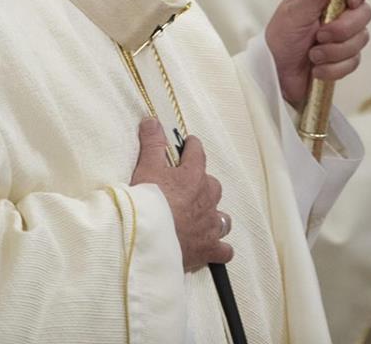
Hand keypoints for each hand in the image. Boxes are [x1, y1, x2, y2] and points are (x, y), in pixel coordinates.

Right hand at [130, 118, 232, 271]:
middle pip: (213, 186)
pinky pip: (223, 249)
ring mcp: (210, 225)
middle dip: (203, 184)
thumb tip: (153, 120)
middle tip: (186, 187)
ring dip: (214, 214)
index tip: (188, 145)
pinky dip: (220, 247)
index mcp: (193, 176)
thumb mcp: (146, 167)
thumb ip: (152, 142)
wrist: (149, 239)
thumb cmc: (148, 201)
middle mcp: (207, 198)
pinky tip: (215, 247)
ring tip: (202, 216)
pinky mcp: (209, 249)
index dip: (192, 147)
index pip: (198, 153)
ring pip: (222, 216)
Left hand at [265, 0, 370, 106]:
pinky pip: (354, 61)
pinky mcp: (345, 57)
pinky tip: (317, 68)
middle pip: (364, 13)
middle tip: (320, 36)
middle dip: (343, 29)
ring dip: (335, 52)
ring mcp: (343, 34)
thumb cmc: (280, 39)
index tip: (352, 2)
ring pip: (361, 39)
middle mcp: (337, 10)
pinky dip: (334, 68)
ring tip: (313, 55)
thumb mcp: (294, 14)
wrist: (276, 76)